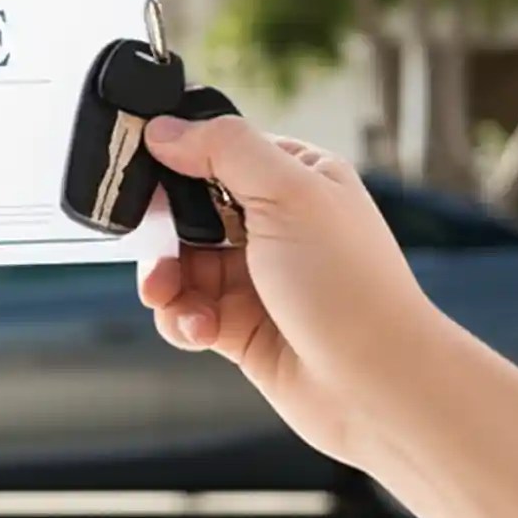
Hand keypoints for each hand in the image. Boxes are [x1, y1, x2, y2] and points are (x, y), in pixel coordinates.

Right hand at [136, 115, 436, 466]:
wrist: (377, 388)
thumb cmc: (348, 286)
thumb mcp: (287, 194)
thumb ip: (223, 149)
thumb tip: (163, 128)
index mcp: (295, 177)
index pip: (218, 150)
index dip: (175, 162)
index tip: (140, 176)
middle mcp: (275, 223)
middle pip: (186, 211)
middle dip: (160, 233)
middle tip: (152, 250)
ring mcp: (256, 277)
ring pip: (179, 265)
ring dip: (165, 283)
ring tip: (171, 301)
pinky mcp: (240, 325)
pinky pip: (187, 311)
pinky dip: (181, 320)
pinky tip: (200, 332)